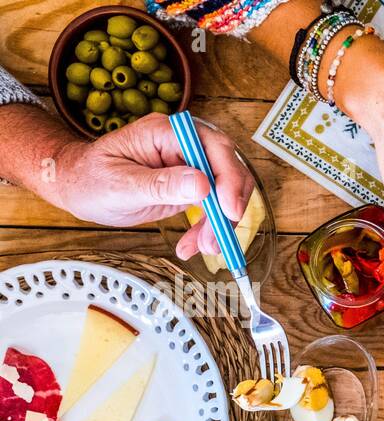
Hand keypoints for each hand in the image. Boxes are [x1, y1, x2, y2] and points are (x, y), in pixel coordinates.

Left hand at [45, 112, 253, 261]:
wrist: (77, 187)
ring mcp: (188, 166)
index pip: (212, 147)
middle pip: (228, 170)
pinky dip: (209, 229)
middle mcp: (183, 145)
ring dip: (219, 224)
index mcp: (164, 133)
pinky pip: (212, 208)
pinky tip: (191, 246)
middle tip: (215, 239)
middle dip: (226, 208)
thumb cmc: (89, 179)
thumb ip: (161, 184)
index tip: (229, 211)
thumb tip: (202, 183)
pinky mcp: (190, 187)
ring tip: (202, 248)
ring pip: (225, 193)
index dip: (229, 178)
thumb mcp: (120, 185)